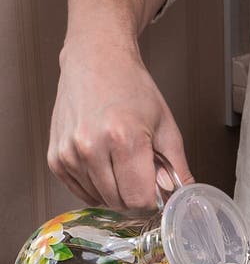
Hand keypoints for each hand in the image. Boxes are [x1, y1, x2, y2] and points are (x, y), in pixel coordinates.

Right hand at [48, 41, 193, 209]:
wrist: (96, 59)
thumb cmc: (132, 89)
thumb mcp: (165, 126)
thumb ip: (177, 167)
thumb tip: (180, 200)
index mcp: (124, 139)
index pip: (140, 200)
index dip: (151, 199)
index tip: (154, 188)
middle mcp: (91, 147)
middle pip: (120, 203)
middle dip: (133, 195)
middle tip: (137, 170)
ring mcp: (70, 153)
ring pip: (100, 200)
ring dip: (114, 190)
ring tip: (117, 160)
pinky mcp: (56, 158)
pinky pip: (81, 193)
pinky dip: (95, 187)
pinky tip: (102, 163)